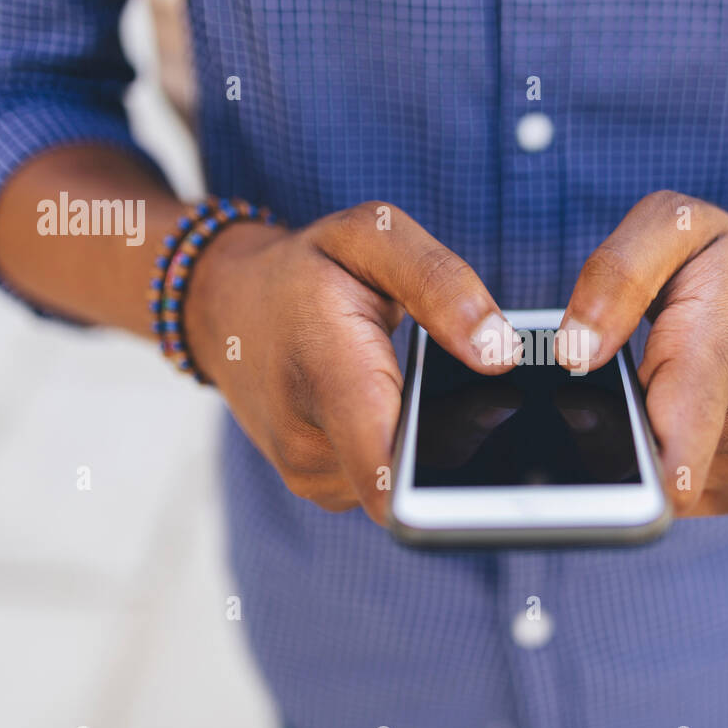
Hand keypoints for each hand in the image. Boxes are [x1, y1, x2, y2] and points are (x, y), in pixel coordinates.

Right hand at [183, 202, 520, 522]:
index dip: (442, 491)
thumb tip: (499, 352)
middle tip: (463, 390)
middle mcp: (309, 443)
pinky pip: (382, 481)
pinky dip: (403, 450)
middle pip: (413, 479)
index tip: (486, 470)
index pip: (387, 476)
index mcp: (328, 375)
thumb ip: (441, 283)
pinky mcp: (320, 487)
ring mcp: (310, 474)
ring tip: (414, 388)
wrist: (228, 307)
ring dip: (425, 443)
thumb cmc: (307, 269)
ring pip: (402, 480)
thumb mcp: (371, 236)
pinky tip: (396, 409)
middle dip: (455, 445)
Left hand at [556, 191, 727, 515]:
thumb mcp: (672, 224)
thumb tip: (574, 353)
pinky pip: (677, 491)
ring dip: (638, 446)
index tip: (578, 460)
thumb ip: (615, 276)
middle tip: (613, 388)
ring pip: (655, 485)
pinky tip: (671, 416)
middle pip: (644, 480)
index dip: (618, 481)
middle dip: (610, 444)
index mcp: (713, 360)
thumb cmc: (727, 261)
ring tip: (655, 391)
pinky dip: (662, 459)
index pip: (672, 470)